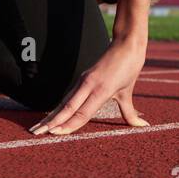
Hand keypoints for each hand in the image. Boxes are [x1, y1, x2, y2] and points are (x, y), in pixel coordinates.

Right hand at [28, 39, 148, 134]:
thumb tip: (143, 125)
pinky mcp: (83, 78)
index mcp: (101, 90)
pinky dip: (59, 107)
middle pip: (67, 108)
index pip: (81, 112)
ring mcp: (84, 81)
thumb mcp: (128, 91)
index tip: (54, 134)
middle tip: (35, 133)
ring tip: (37, 127)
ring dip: (51, 115)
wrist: (127, 43)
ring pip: (65, 102)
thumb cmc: (129, 67)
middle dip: (51, 122)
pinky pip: (69, 96)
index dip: (68, 124)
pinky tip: (51, 116)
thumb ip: (130, 112)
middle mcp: (89, 85)